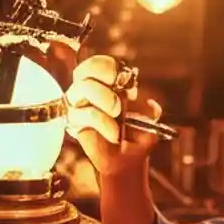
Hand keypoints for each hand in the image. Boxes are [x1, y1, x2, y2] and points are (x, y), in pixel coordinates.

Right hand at [66, 54, 162, 178]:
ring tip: (118, 115)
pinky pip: (81, 113)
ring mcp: (79, 103)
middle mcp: (90, 89)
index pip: (99, 63)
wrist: (126, 161)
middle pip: (84, 69)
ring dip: (104, 99)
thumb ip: (150, 110)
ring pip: (83, 88)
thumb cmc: (136, 136)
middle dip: (105, 79)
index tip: (122, 80)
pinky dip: (101, 123)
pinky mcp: (73, 121)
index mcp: (108, 82)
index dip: (108, 67)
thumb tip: (150, 104)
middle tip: (119, 101)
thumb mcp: (149, 121)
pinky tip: (113, 134)